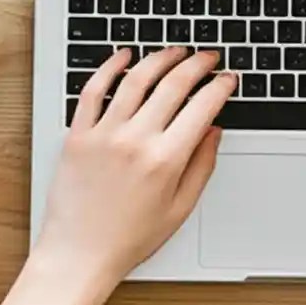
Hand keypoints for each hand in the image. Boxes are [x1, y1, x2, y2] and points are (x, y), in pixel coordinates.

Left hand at [38, 46, 232, 281]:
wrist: (78, 253)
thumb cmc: (128, 239)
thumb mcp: (179, 209)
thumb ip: (201, 166)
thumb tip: (214, 131)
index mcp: (165, 160)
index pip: (201, 108)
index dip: (220, 87)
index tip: (228, 78)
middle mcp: (135, 141)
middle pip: (173, 85)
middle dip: (197, 64)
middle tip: (207, 56)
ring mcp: (103, 134)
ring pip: (136, 79)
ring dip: (160, 58)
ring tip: (174, 51)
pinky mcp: (77, 134)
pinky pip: (93, 90)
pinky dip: (110, 67)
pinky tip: (124, 56)